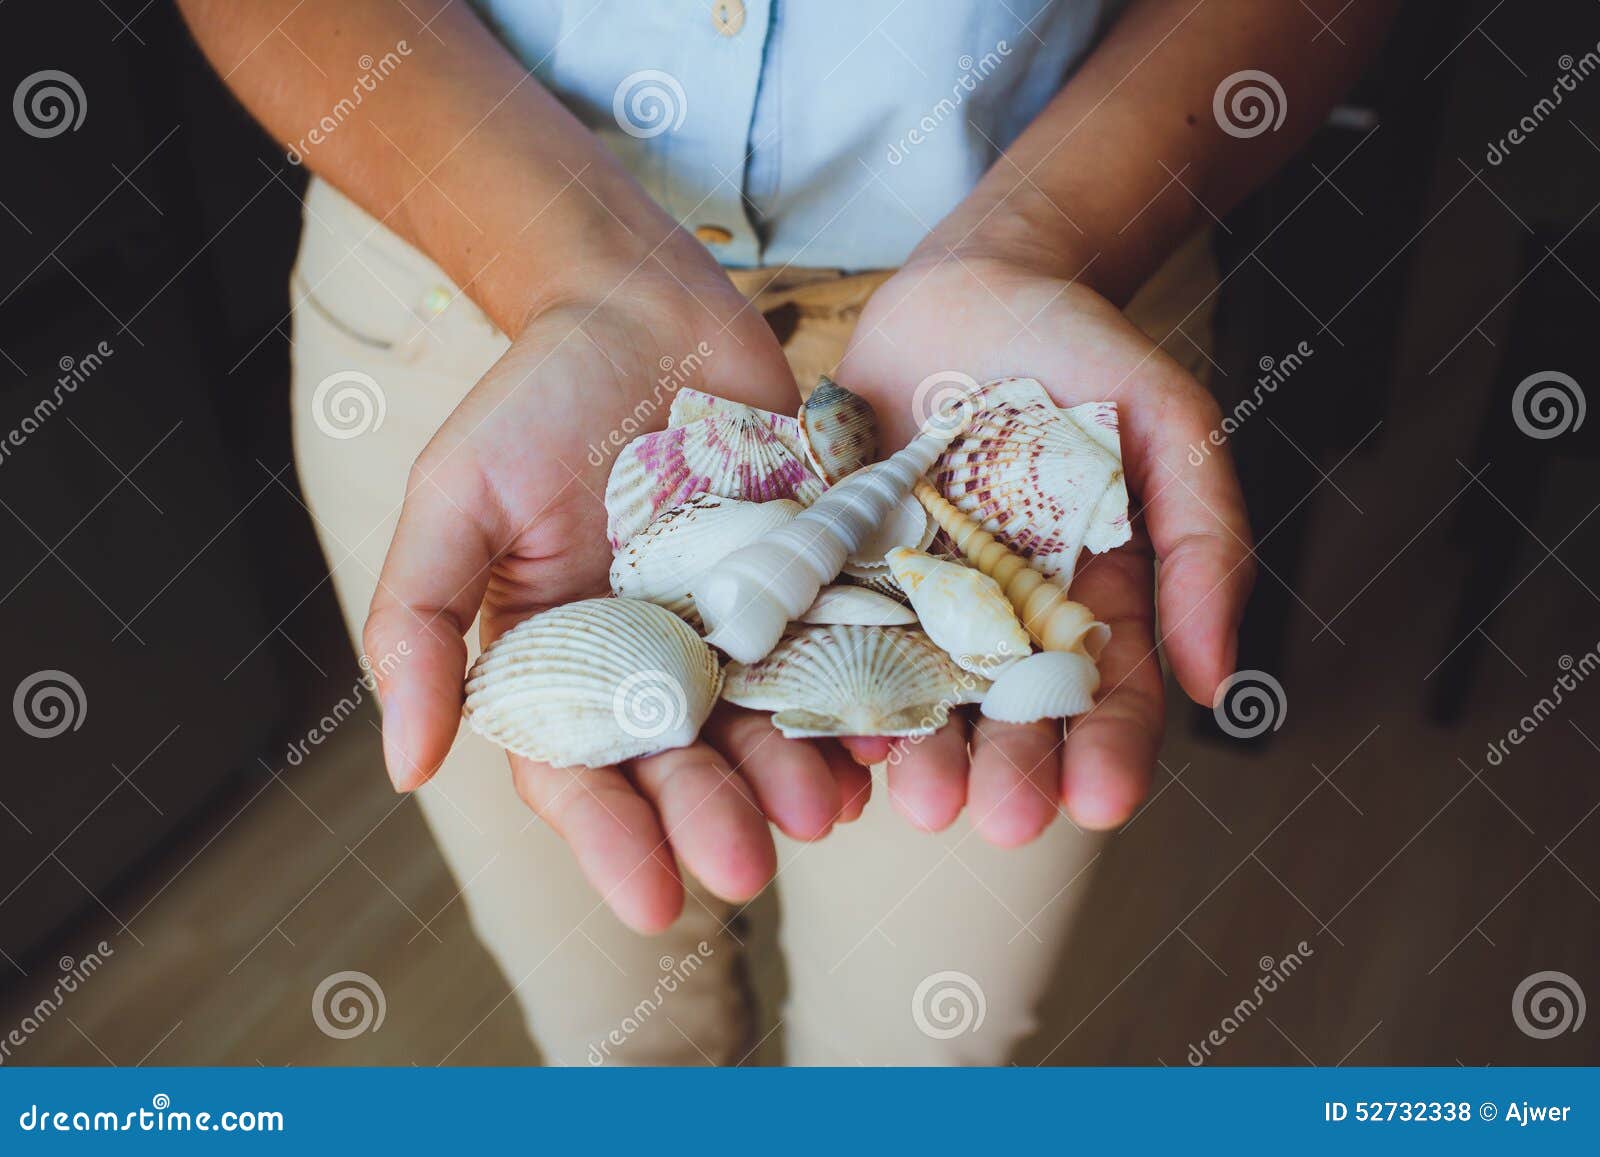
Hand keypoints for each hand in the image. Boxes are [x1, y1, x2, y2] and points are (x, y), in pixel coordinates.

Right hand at [362, 248, 869, 933]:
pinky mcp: (804, 574)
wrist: (639, 304)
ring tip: (828, 810)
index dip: (614, 841)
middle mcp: (655, 657)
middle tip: (751, 867)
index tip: (655, 903)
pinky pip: (840, 646)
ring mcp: (735, 619)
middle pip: (687, 762)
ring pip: (771, 721)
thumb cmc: (536, 397)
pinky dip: (864, 693)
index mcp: (566, 659)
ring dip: (798, 772)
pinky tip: (889, 735)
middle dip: (716, 816)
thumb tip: (408, 768)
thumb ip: (421, 626)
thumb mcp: (455, 501)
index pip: (583, 774)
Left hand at [834, 255, 1253, 842]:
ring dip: (922, 749)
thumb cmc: (1083, 352)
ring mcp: (920, 595)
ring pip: (921, 689)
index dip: (1111, 751)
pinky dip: (832, 680)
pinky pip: (835, 631)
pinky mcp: (845, 563)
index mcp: (1088, 601)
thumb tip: (1216, 678)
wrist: (974, 283)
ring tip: (918, 794)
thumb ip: (1202, 541)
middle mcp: (1002, 617)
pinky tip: (834, 724)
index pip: (1109, 697)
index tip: (1103, 799)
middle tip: (1003, 820)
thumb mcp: (1170, 427)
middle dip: (1010, 771)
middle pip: (1008, 714)